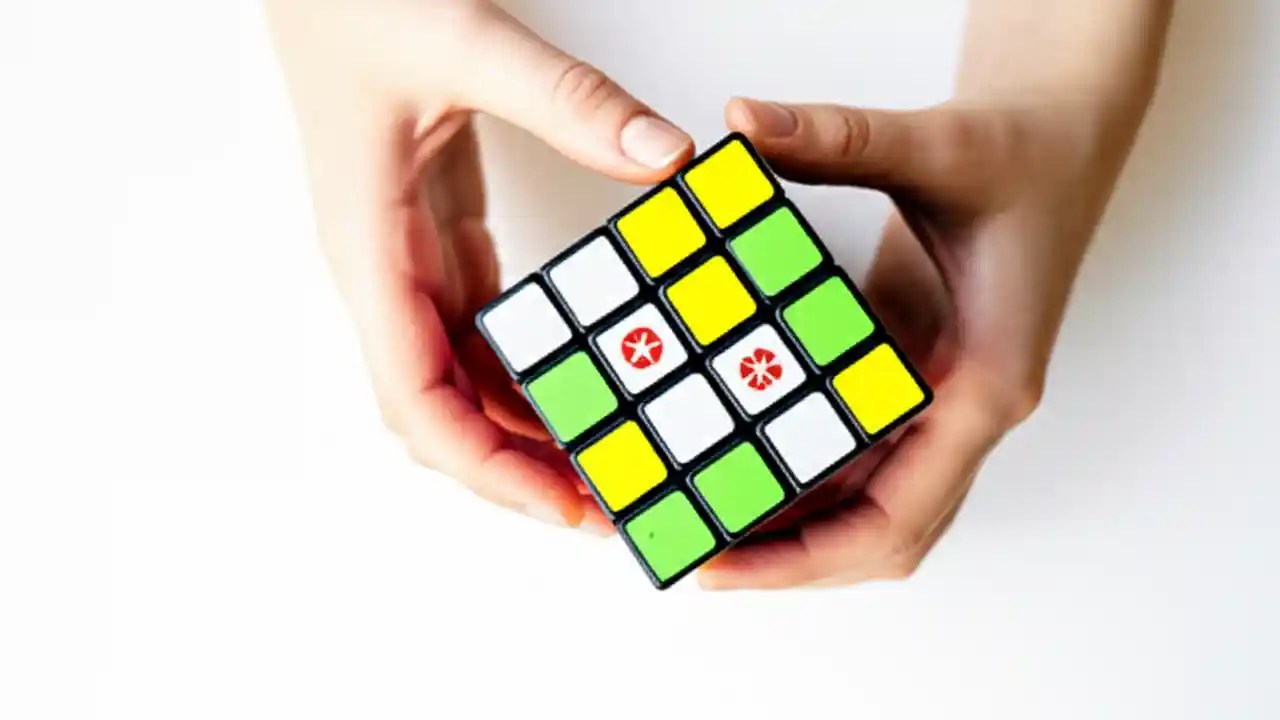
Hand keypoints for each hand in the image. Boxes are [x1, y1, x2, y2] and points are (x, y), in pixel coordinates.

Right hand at [264, 0, 692, 530]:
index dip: (487, 467)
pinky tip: (581, 376)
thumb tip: (663, 159)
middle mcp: (384, 272)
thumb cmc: (353, 6)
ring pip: (460, 379)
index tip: (563, 504)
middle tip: (608, 496)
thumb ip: (567, 99)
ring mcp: (407, 258)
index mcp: (370, 250)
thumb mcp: (464, 41)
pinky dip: (528, 367)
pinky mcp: (435, 235)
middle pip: (442, 412)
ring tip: (604, 452)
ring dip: (525, 425)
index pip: (417, 400)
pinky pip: (479, 331)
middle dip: (517, 467)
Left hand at [698, 94, 1144, 587]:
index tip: (728, 565)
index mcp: (986, 381)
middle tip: (698, 560)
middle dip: (793, 558)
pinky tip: (740, 463)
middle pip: (883, 535)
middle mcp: (969, 412)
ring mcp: (944, 405)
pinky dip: (805, 477)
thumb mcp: (934, 145)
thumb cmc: (1018, 153)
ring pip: (873, 507)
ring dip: (798, 529)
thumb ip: (841, 139)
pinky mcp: (916, 383)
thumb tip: (744, 123)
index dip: (809, 551)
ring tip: (707, 526)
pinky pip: (860, 457)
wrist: (1057, 141)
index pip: (900, 512)